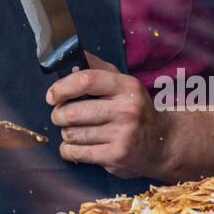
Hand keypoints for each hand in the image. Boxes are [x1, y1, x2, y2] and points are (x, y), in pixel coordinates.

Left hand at [46, 52, 172, 179]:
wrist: (161, 143)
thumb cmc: (134, 109)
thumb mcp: (122, 83)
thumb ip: (96, 68)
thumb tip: (69, 56)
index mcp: (126, 86)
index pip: (86, 81)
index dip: (62, 87)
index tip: (52, 95)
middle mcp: (126, 110)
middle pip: (73, 112)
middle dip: (59, 114)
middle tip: (60, 115)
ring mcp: (122, 135)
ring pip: (72, 133)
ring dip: (66, 133)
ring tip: (73, 131)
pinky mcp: (116, 157)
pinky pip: (77, 153)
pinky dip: (68, 150)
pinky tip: (74, 146)